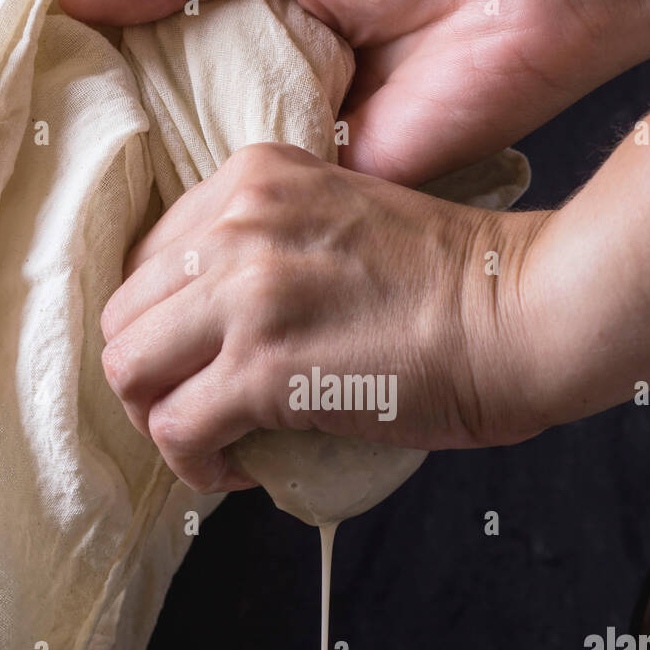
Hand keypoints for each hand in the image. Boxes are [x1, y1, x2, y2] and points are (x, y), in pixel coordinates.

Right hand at [61, 0, 618, 186]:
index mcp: (269, 25)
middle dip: (144, 147)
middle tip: (69, 170)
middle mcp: (287, 89)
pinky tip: (172, 235)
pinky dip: (238, 221)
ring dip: (182, 192)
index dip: (124, 84)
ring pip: (232, 180)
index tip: (60, 103)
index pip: (177, 64)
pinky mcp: (350, 190)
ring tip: (101, 207)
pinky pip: (284, 211)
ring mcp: (318, 146)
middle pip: (197, 128)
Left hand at [99, 143, 547, 490]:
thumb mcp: (344, 217)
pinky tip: (234, 471)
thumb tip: (217, 321)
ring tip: (210, 442)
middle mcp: (236, 223)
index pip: (149, 257)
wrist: (525, 311)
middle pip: (125, 315)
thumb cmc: (457, 282)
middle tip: (195, 410)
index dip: (165, 324)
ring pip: (128, 371)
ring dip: (160, 421)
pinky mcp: (263, 368)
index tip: (202, 361)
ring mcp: (246, 293)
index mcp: (254, 178)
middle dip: (150, 376)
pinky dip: (193, 466)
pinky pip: (176, 430)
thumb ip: (272, 242)